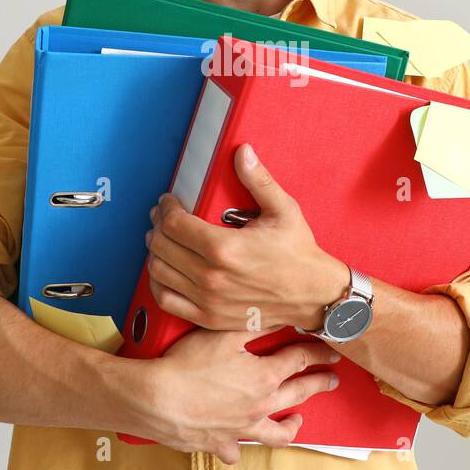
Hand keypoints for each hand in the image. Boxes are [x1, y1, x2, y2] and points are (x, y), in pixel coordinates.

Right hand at [131, 326, 340, 463]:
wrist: (155, 399)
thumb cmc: (187, 364)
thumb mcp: (222, 333)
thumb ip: (253, 323)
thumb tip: (276, 314)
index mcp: (265, 377)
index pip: (300, 360)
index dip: (317, 352)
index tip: (330, 350)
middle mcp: (259, 406)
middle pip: (298, 393)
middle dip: (319, 384)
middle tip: (332, 379)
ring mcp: (241, 428)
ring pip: (276, 433)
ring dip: (291, 425)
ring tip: (298, 419)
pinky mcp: (219, 443)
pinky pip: (236, 450)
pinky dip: (240, 447)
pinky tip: (241, 442)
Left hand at [145, 143, 348, 332]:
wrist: (314, 296)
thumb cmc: (299, 253)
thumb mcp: (284, 210)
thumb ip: (258, 180)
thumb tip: (243, 152)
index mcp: (225, 248)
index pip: (174, 223)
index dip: (166, 208)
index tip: (169, 201)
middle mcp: (211, 276)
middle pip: (161, 246)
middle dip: (157, 225)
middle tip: (163, 216)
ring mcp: (207, 300)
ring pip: (159, 272)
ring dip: (155, 251)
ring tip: (162, 239)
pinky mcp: (208, 317)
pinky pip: (166, 300)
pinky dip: (157, 283)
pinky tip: (163, 270)